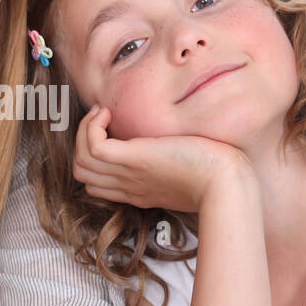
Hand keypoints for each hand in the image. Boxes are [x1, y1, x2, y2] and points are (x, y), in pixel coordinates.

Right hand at [73, 104, 257, 212]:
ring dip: (84, 130)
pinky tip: (107, 113)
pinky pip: (91, 146)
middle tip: (102, 120)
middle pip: (82, 172)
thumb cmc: (217, 176)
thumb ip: (172, 164)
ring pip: (81, 160)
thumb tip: (174, 147)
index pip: (96, 183)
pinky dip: (91, 126)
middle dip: (84, 142)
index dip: (94, 156)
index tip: (110, 132)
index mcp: (139, 192)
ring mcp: (127, 174)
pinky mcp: (131, 159)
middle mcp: (128, 185)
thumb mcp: (187, 171)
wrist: (225, 183)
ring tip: (102, 114)